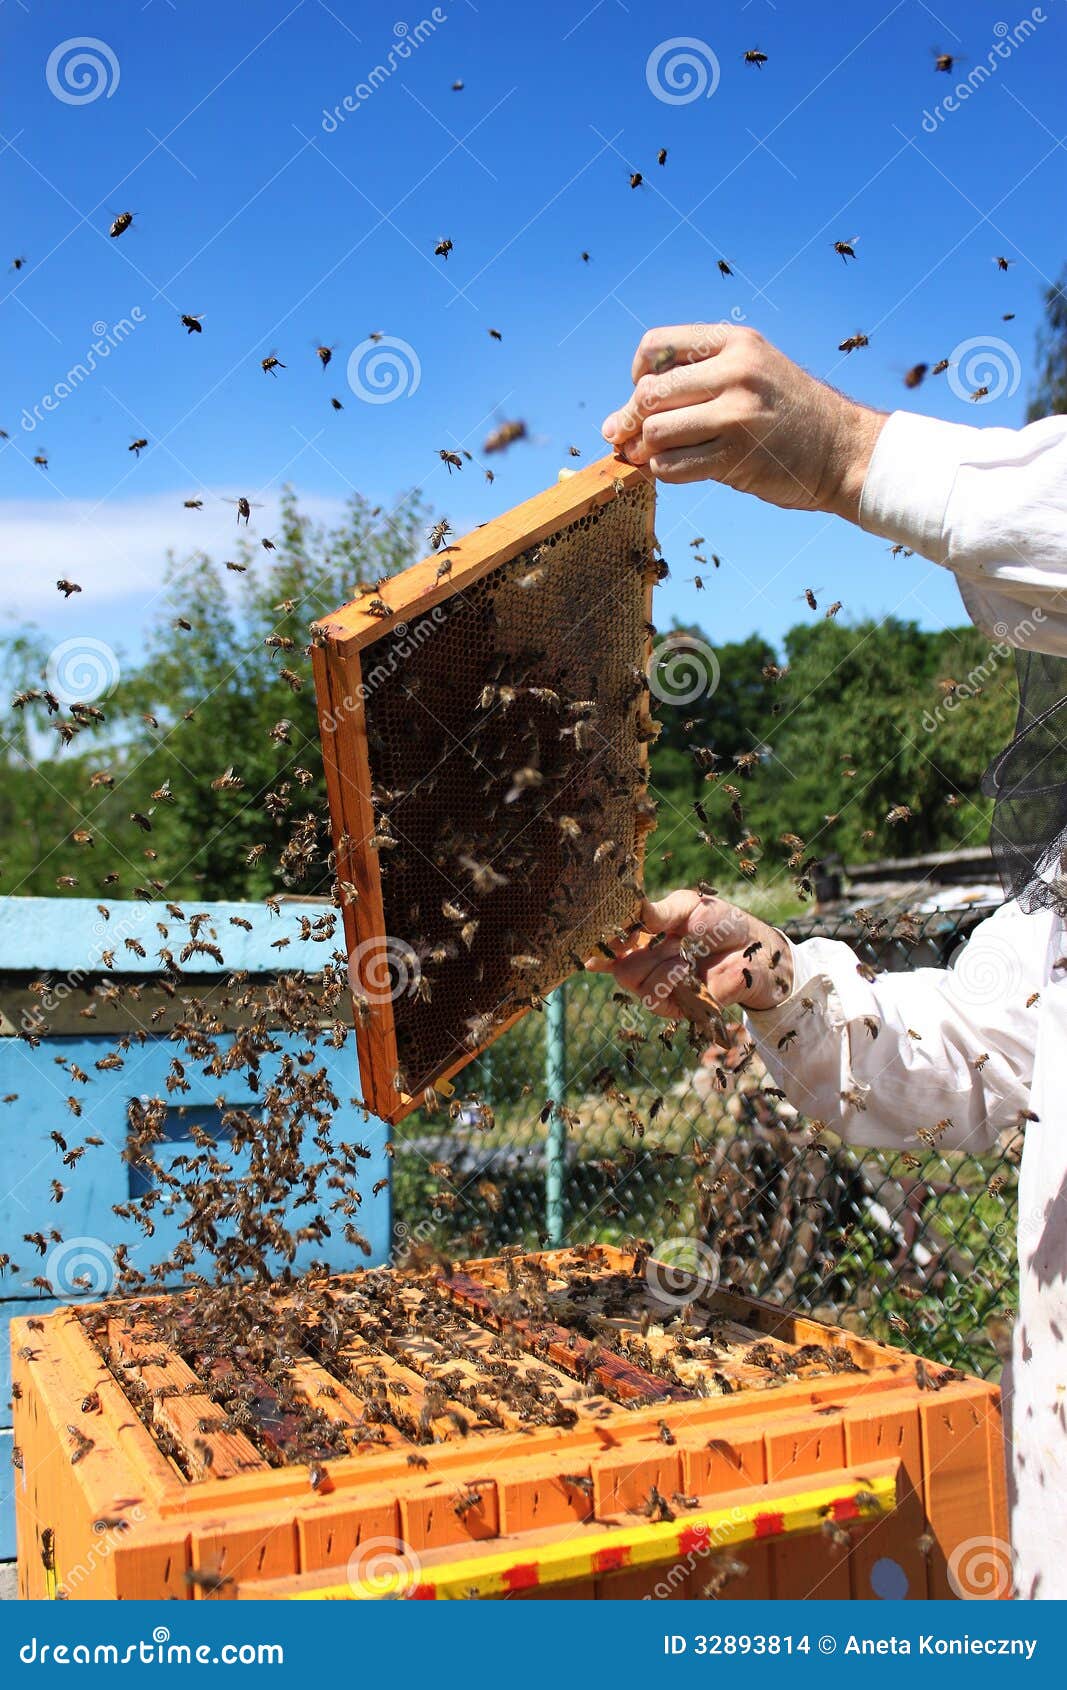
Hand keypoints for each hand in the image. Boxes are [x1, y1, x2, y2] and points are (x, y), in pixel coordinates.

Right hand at [588, 890, 792, 1014]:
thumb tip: (634, 911)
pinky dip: (665, 979)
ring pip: (629, 979)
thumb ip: (662, 912)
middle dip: (629, 947)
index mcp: (644, 937)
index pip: (610, 943)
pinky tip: (683, 967)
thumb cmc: (722, 924)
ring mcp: (658, 986)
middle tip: (656, 936)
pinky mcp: (673, 1006)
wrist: (754, 951)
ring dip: (654, 962)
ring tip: (680, 952)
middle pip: (614, 963)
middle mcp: (646, 963)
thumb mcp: (690, 906)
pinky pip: (651, 999)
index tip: (597, 931)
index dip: (600, 940)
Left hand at [601, 323, 884, 521]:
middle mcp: (736, 371)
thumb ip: (693, 385)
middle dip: (633, 419)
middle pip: (650, 392)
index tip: (647, 395)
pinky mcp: (736, 456)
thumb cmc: (789, 416)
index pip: (656, 346)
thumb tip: (615, 424)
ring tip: (655, 456)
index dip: (639, 374)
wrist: (844, 450)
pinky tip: (677, 469)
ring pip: (656, 431)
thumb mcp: (751, 374)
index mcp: (736, 342)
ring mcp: (737, 414)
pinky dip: (664, 472)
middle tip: (633, 438)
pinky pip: (672, 467)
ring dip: (647, 450)